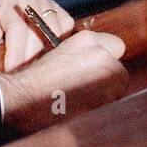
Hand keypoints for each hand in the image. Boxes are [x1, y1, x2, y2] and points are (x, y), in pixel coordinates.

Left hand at [0, 0, 74, 71]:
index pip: (16, 27)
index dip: (16, 52)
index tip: (12, 70)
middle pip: (36, 30)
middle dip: (30, 56)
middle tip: (23, 72)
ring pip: (53, 28)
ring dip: (45, 50)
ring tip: (33, 63)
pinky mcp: (56, 8)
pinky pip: (66, 24)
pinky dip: (60, 39)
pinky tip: (46, 50)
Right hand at [0, 30, 128, 133]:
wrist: (26, 97)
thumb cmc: (38, 80)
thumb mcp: (60, 53)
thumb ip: (83, 53)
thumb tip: (100, 62)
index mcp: (86, 39)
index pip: (115, 46)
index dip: (108, 60)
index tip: (99, 71)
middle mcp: (99, 51)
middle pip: (119, 68)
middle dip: (109, 80)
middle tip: (90, 90)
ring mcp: (104, 71)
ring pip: (120, 86)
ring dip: (109, 94)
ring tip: (85, 100)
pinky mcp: (106, 93)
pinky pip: (115, 101)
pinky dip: (105, 106)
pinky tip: (86, 108)